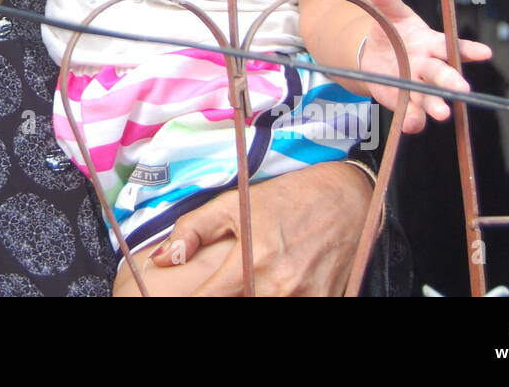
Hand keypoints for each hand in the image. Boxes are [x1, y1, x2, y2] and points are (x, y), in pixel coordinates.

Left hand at [146, 161, 372, 295]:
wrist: (347, 197)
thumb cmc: (286, 199)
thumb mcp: (234, 204)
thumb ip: (193, 231)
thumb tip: (161, 260)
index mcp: (252, 260)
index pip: (208, 299)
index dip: (194, 299)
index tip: (191, 294)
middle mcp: (279, 284)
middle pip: (239, 304)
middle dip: (227, 296)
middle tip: (226, 283)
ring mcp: (306, 297)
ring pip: (264, 307)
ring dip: (253, 296)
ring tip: (252, 280)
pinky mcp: (328, 300)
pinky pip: (296, 310)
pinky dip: (282, 298)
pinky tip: (277, 284)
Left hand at [360, 0, 490, 133]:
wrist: (374, 53)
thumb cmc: (392, 31)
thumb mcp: (389, 14)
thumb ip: (385, 1)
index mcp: (431, 43)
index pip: (453, 46)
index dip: (469, 50)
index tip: (485, 53)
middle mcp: (429, 67)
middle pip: (443, 74)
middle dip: (452, 81)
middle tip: (462, 89)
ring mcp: (418, 86)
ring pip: (431, 97)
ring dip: (437, 105)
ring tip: (441, 113)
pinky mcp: (405, 102)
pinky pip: (412, 113)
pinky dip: (413, 120)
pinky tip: (412, 124)